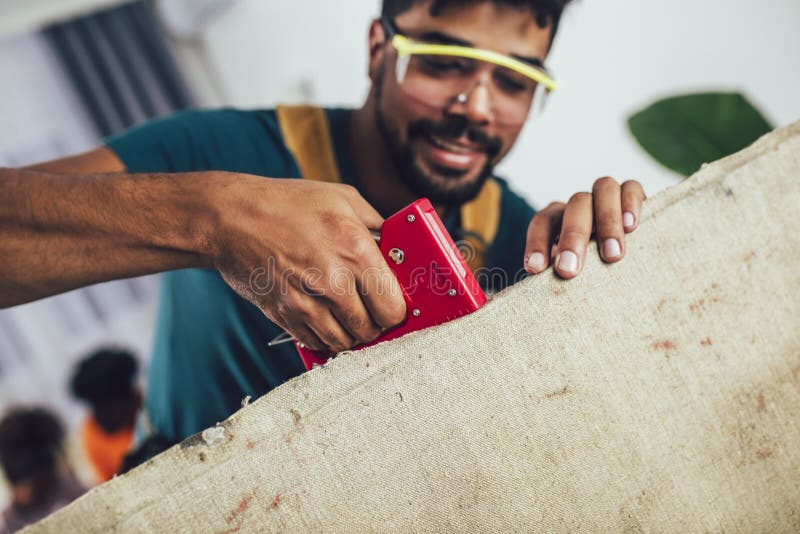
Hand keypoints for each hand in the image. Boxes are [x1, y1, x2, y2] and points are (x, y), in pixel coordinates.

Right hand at [208, 176, 405, 351]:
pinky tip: (325, 318)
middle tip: (372, 310)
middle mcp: (333, 281)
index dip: (397, 310)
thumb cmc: (287, 203)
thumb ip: (377, 225)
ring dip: (351, 334)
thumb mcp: (343, 199)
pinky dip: (325, 337)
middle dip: (376, 324)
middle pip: (371, 329)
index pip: (393, 307)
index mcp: (356, 251)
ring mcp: (306, 302)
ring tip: (348, 315)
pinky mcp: (284, 315)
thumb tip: (399, 248)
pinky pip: (316, 342)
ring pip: (344, 342)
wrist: (231, 218)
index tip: (393, 304)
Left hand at [523, 177, 645, 277]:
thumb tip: (542, 292)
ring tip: (612, 255)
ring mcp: (606, 197)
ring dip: (608, 221)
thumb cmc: (590, 271)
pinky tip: (631, 227)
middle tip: (570, 270)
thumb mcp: (571, 272)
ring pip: (604, 189)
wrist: (626, 260)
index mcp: (559, 219)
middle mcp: (581, 205)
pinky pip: (632, 187)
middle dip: (573, 237)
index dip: (537, 242)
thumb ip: (558, 275)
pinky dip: (631, 204)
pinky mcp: (633, 195)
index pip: (543, 221)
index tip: (535, 269)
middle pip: (575, 205)